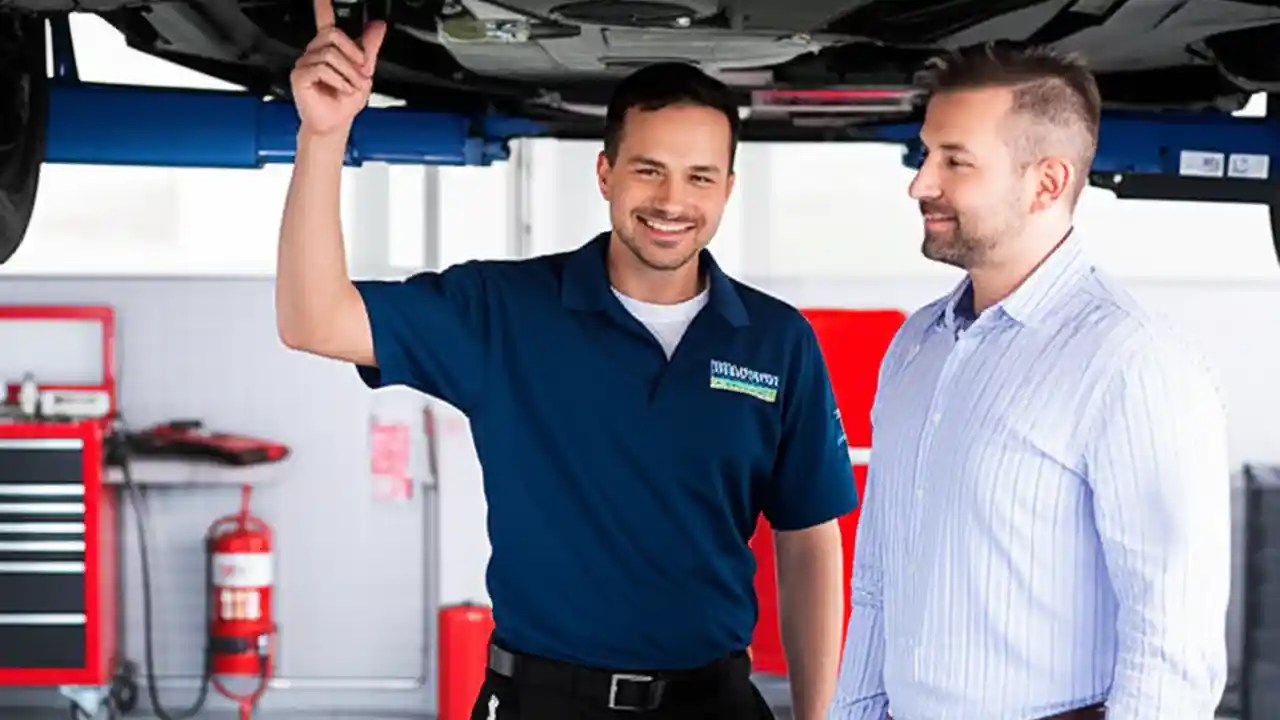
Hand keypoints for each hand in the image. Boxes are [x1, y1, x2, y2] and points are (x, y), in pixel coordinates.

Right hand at [290, 0, 387, 137]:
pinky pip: (322, 68)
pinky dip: (338, 80)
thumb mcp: (364, 71)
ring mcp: (305, 64)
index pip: (325, 21)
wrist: (336, 123)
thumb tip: (378, 26)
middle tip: (362, 71)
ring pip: (330, 53)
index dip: (322, 6)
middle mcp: (314, 53)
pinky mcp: (300, 76)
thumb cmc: (344, 101)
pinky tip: (342, 90)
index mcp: (329, 49)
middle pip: (333, 34)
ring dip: (349, 73)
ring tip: (352, 86)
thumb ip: (369, 48)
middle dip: (353, 53)